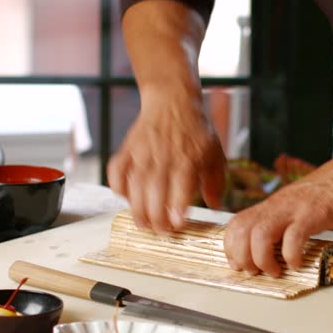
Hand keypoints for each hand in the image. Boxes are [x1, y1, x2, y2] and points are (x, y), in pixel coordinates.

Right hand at [107, 90, 225, 232]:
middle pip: (155, 196)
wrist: (172, 100)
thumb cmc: (196, 130)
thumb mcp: (214, 154)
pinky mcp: (127, 149)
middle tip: (160, 232)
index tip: (177, 225)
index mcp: (187, 161)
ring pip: (134, 189)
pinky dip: (118, 188)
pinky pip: (116, 173)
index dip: (176, 212)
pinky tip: (126, 198)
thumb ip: (215, 182)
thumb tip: (216, 205)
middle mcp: (163, 159)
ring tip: (143, 225)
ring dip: (137, 211)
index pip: (179, 192)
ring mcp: (142, 154)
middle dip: (156, 219)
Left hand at [224, 161, 332, 276]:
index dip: (231, 247)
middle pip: (242, 230)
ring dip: (262, 259)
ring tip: (274, 271)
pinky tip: (297, 264)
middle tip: (255, 271)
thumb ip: (284, 223)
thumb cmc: (331, 192)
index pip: (237, 224)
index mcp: (272, 205)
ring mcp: (294, 209)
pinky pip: (294, 237)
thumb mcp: (297, 206)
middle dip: (242, 256)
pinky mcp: (314, 214)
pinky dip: (291, 255)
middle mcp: (278, 206)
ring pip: (261, 234)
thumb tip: (274, 247)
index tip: (239, 264)